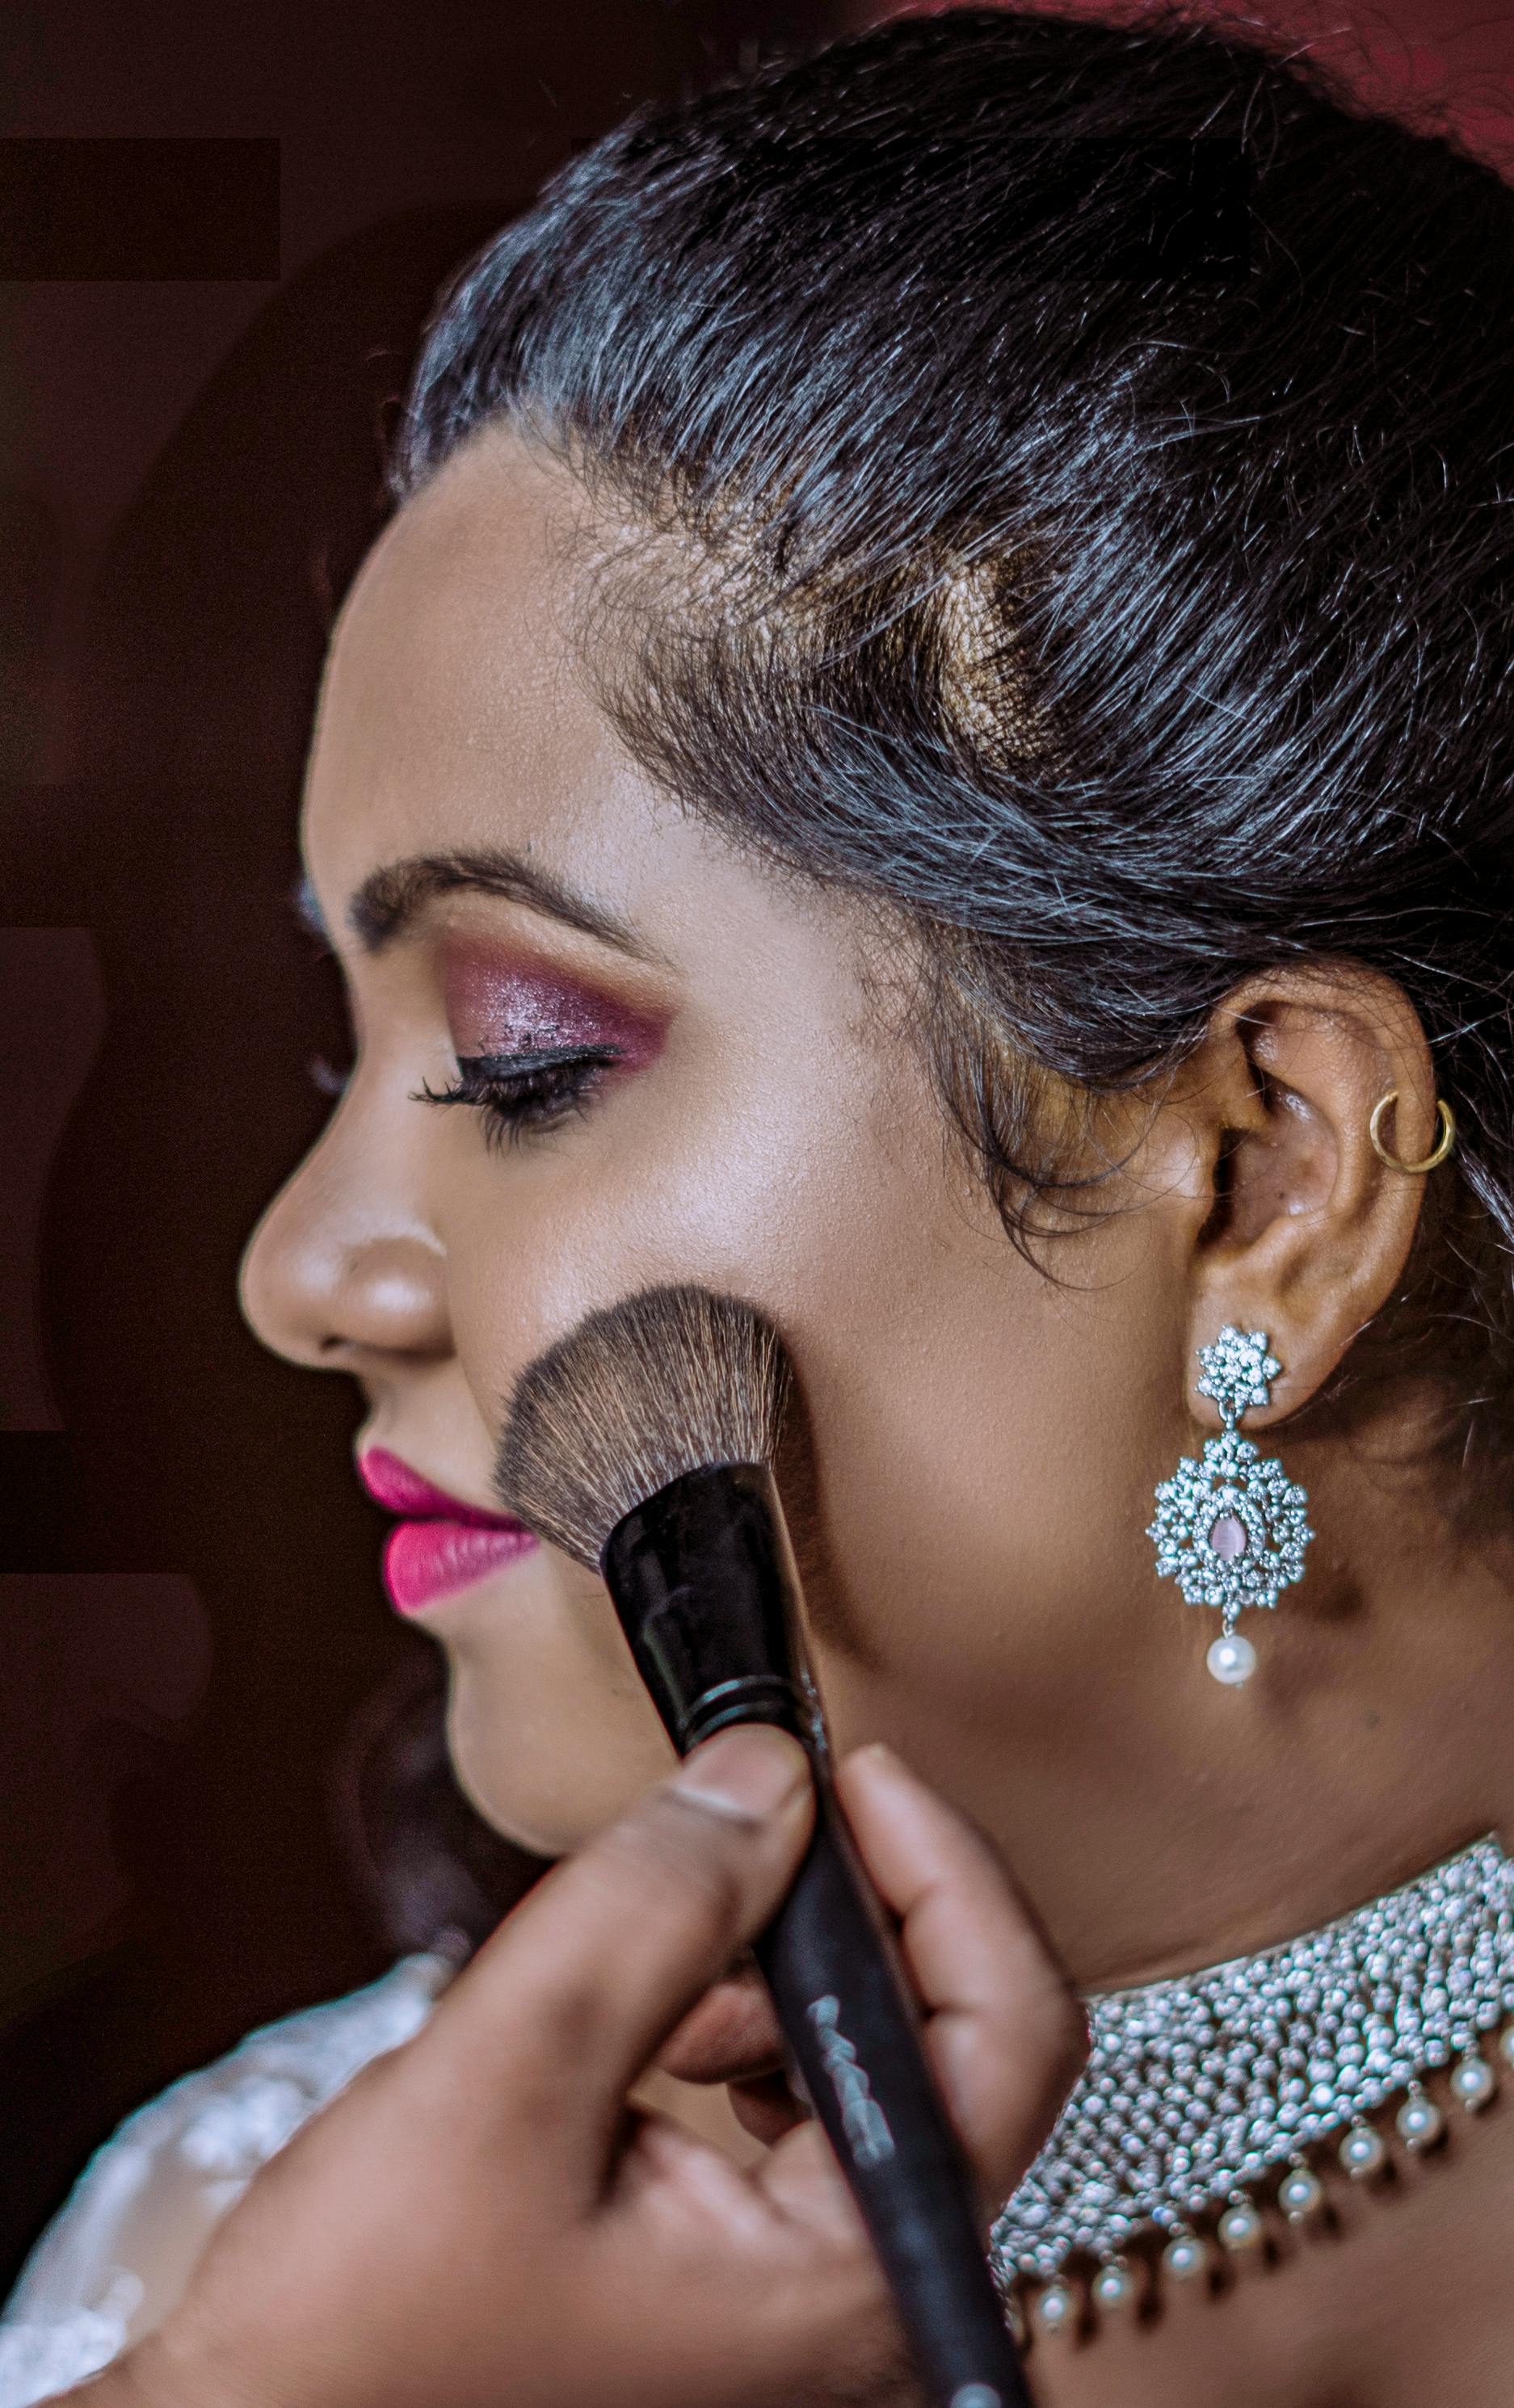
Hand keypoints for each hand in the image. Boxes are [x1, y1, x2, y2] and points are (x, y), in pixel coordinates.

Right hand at [97, 1730, 1084, 2407]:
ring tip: (665, 1958)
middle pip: (955, 2038)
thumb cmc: (364, 2323)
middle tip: (744, 1824)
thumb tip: (769, 1774)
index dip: (945, 1873)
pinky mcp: (740, 2278)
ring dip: (784, 1970)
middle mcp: (859, 2303)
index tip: (851, 1774)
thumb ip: (655, 1907)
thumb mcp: (506, 2073)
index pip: (1008, 2034)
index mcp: (851, 2282)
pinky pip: (802, 2110)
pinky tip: (651, 2029)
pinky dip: (741, 2029)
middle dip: (846, 1912)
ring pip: (874, 2065)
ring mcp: (803, 2300)